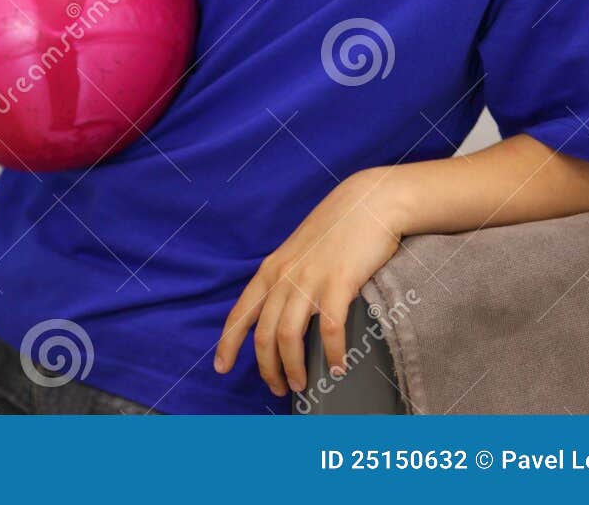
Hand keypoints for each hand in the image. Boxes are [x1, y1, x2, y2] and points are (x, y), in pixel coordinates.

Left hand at [212, 169, 406, 394]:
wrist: (368, 201)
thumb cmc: (335, 230)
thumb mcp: (298, 253)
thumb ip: (287, 280)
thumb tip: (282, 312)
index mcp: (270, 270)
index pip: (240, 313)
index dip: (227, 343)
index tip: (221, 367)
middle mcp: (284, 277)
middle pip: (264, 334)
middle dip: (267, 367)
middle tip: (278, 388)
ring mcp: (310, 280)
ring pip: (289, 336)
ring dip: (293, 367)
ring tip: (302, 385)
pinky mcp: (339, 283)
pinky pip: (330, 329)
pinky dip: (332, 354)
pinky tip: (338, 368)